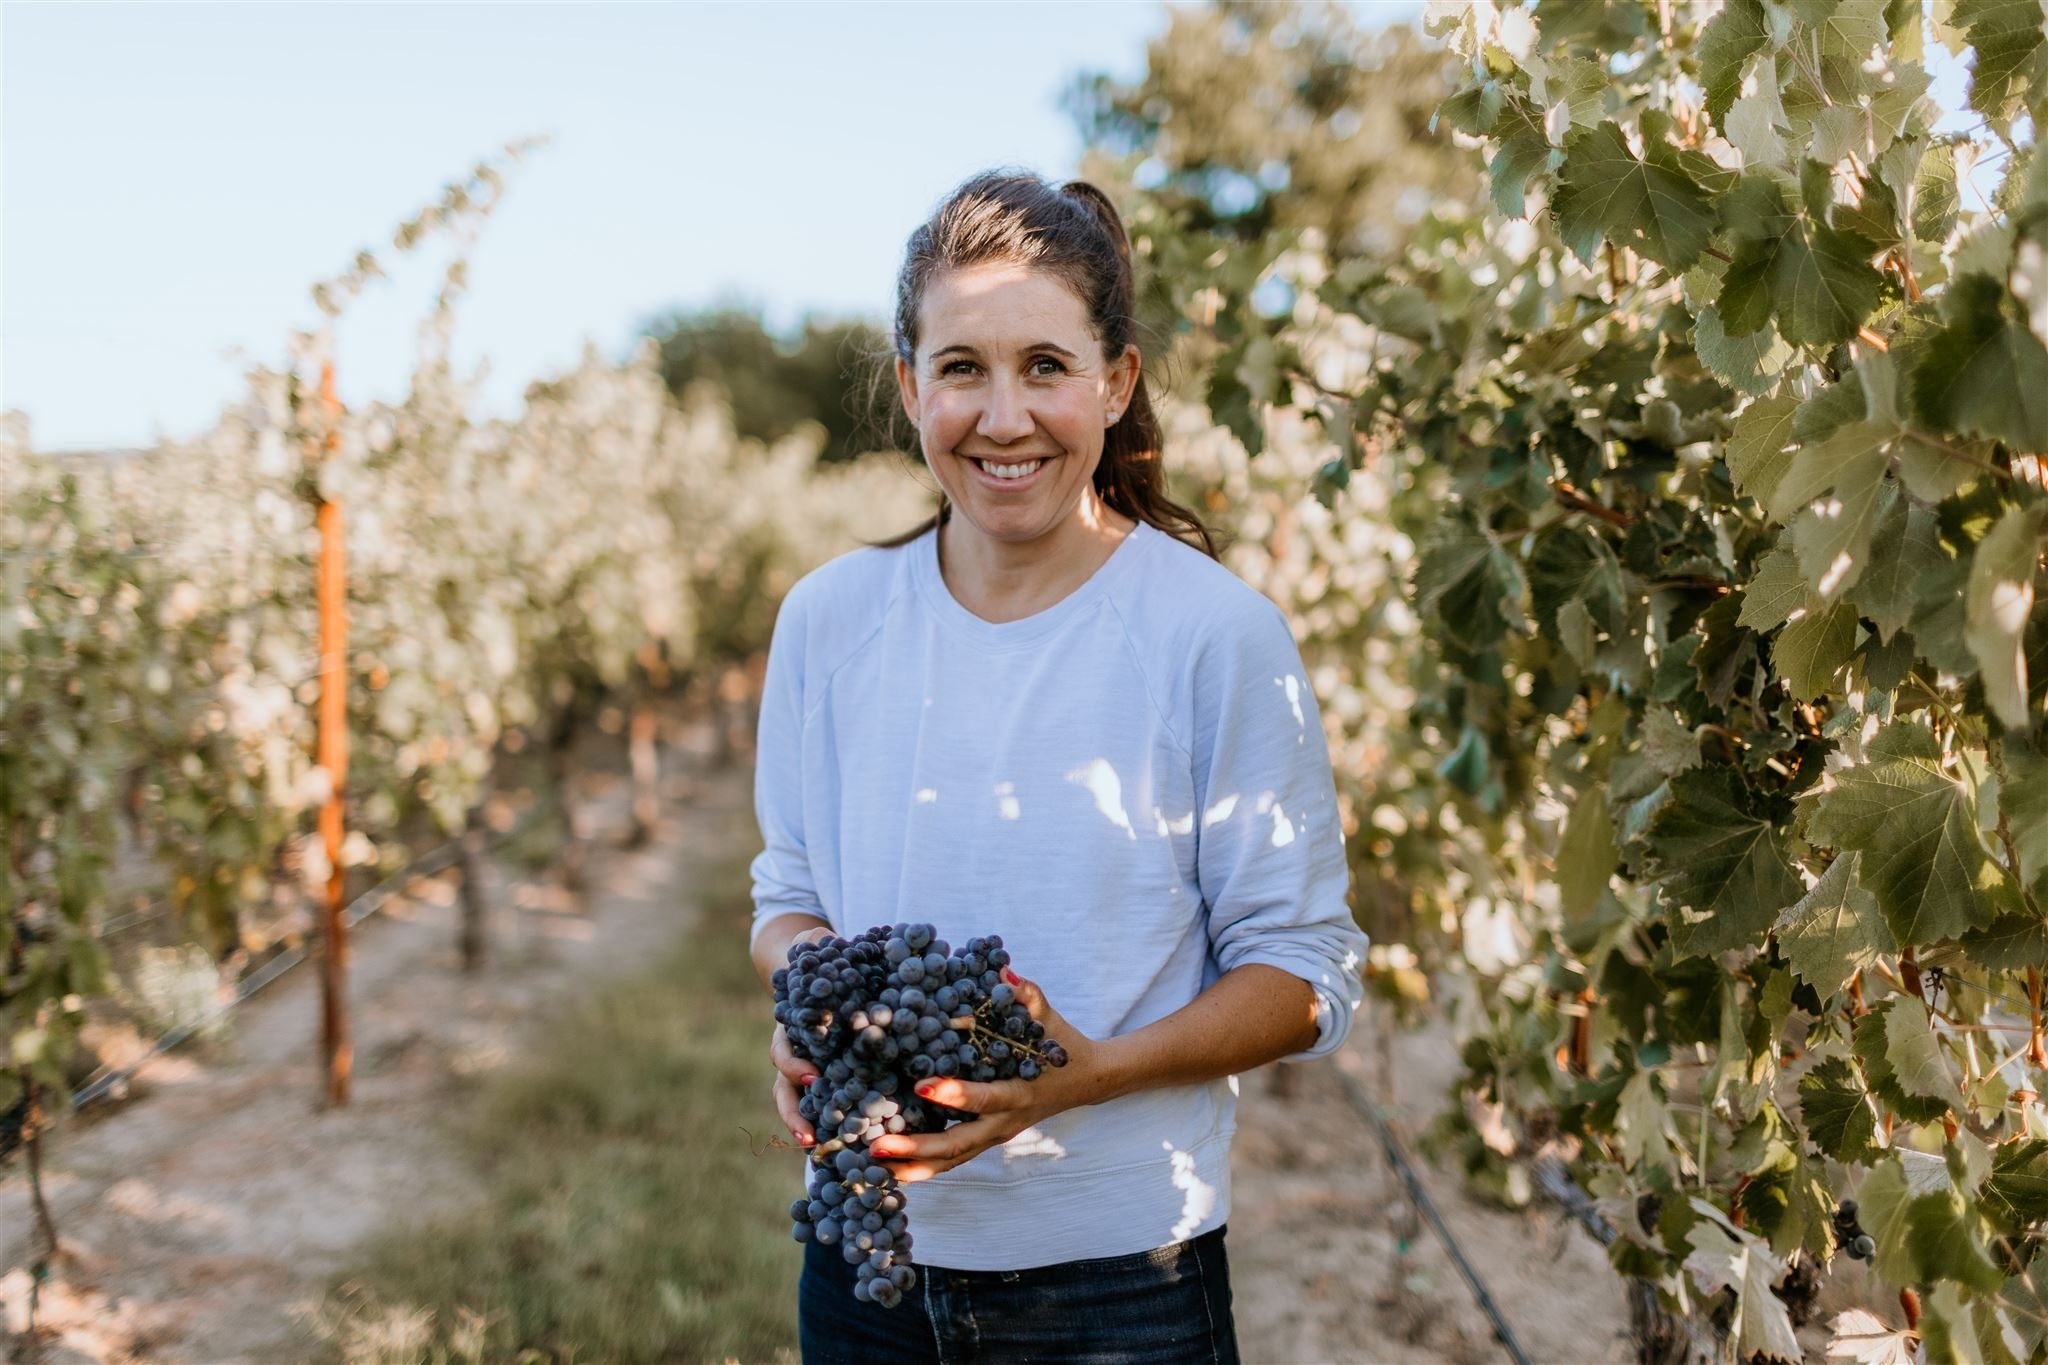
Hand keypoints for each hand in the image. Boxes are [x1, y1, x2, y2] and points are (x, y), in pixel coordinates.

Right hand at [768, 924, 837, 1148]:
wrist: (823, 968)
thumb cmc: (822, 957)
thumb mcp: (818, 947)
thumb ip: (818, 944)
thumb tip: (825, 941)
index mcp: (793, 1027)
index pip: (784, 1051)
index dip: (795, 1066)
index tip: (814, 1077)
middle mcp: (797, 1052)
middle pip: (786, 1089)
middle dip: (794, 1114)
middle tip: (809, 1136)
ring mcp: (811, 1066)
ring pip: (799, 1103)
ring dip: (807, 1127)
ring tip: (820, 1150)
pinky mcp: (833, 1074)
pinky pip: (826, 1101)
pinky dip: (831, 1122)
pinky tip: (849, 1145)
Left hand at [869, 967, 1120, 1182]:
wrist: (1086, 1080)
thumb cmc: (1062, 1044)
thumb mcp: (1049, 1017)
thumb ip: (1027, 995)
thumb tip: (1003, 971)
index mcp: (1020, 1093)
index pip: (985, 1098)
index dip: (956, 1095)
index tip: (922, 1084)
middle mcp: (1005, 1123)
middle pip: (959, 1144)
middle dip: (917, 1146)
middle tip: (877, 1144)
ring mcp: (995, 1137)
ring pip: (952, 1160)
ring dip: (912, 1165)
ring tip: (872, 1163)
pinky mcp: (986, 1141)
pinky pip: (953, 1160)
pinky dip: (923, 1167)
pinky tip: (890, 1169)